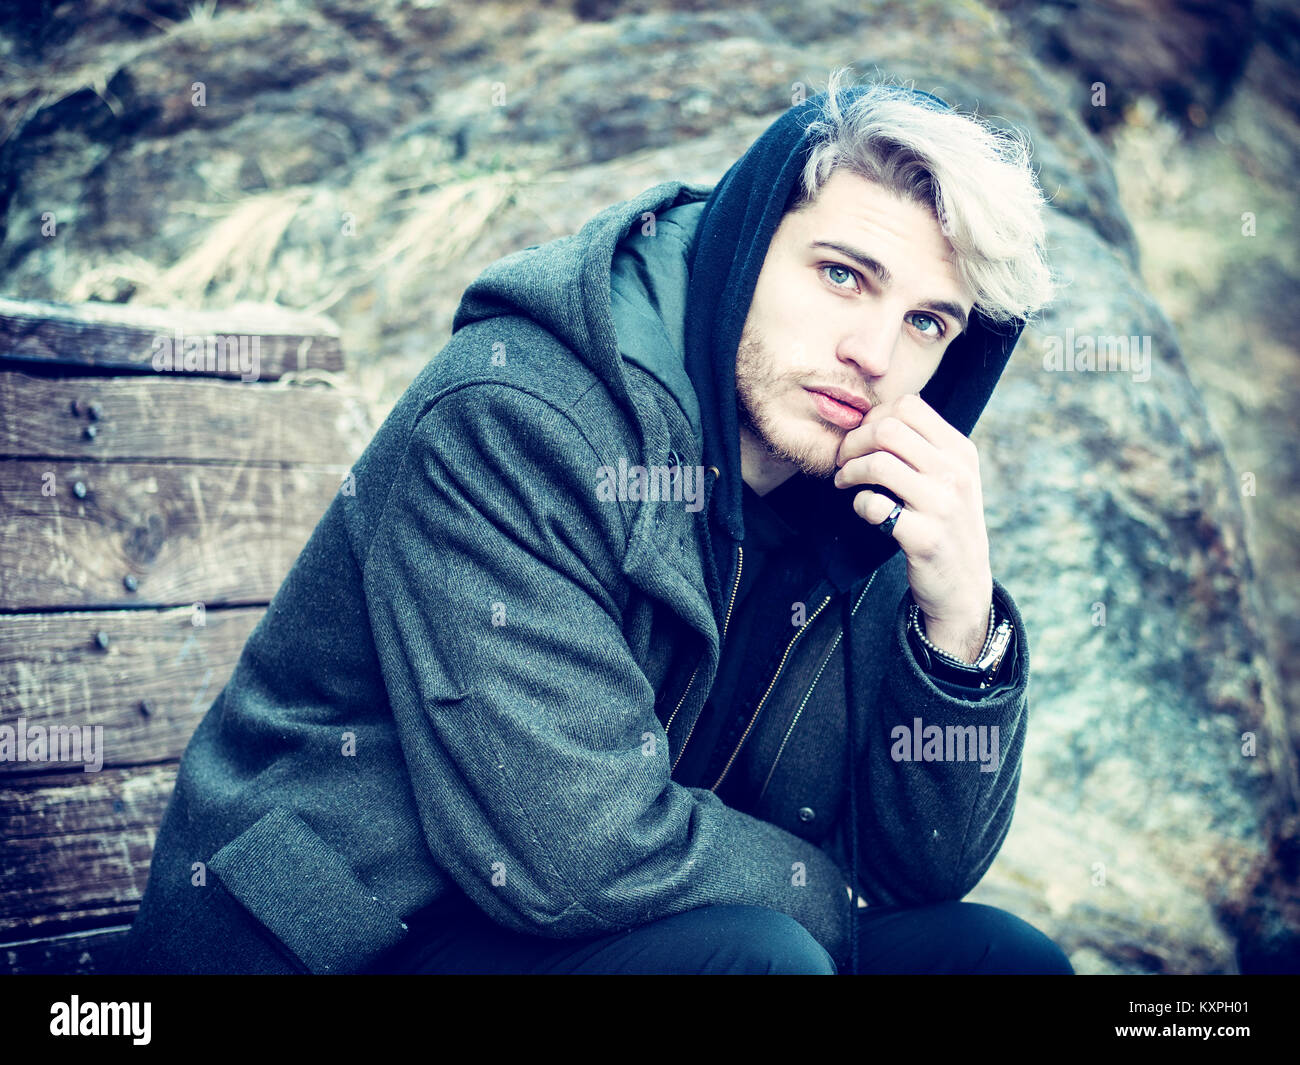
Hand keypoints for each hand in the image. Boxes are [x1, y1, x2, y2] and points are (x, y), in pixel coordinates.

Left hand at [831, 393, 992, 661]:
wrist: (964, 584)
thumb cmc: (946, 524)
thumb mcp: (951, 478)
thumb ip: (923, 447)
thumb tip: (874, 417)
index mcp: (961, 451)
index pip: (909, 405)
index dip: (873, 416)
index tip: (861, 439)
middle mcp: (956, 473)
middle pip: (887, 429)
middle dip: (853, 442)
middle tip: (842, 460)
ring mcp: (942, 506)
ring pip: (878, 464)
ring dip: (849, 472)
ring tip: (843, 482)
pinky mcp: (924, 538)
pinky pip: (874, 506)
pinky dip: (859, 505)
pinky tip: (864, 510)